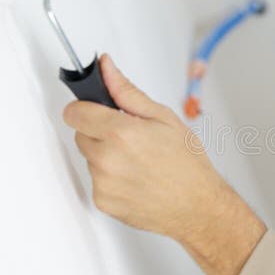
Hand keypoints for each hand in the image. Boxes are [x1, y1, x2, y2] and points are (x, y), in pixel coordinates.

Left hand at [62, 53, 231, 238]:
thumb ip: (128, 92)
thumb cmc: (188, 164)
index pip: (75, 112)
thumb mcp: (164, 118)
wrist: (198, 206)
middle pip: (81, 135)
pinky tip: (136, 180)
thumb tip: (106, 69)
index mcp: (121, 132)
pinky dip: (112, 180)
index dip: (86, 108)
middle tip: (132, 140)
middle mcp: (107, 159)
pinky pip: (97, 182)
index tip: (97, 112)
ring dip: (107, 157)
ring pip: (90, 159)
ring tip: (139, 163)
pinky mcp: (103, 202)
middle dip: (100, 133)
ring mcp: (103, 183)